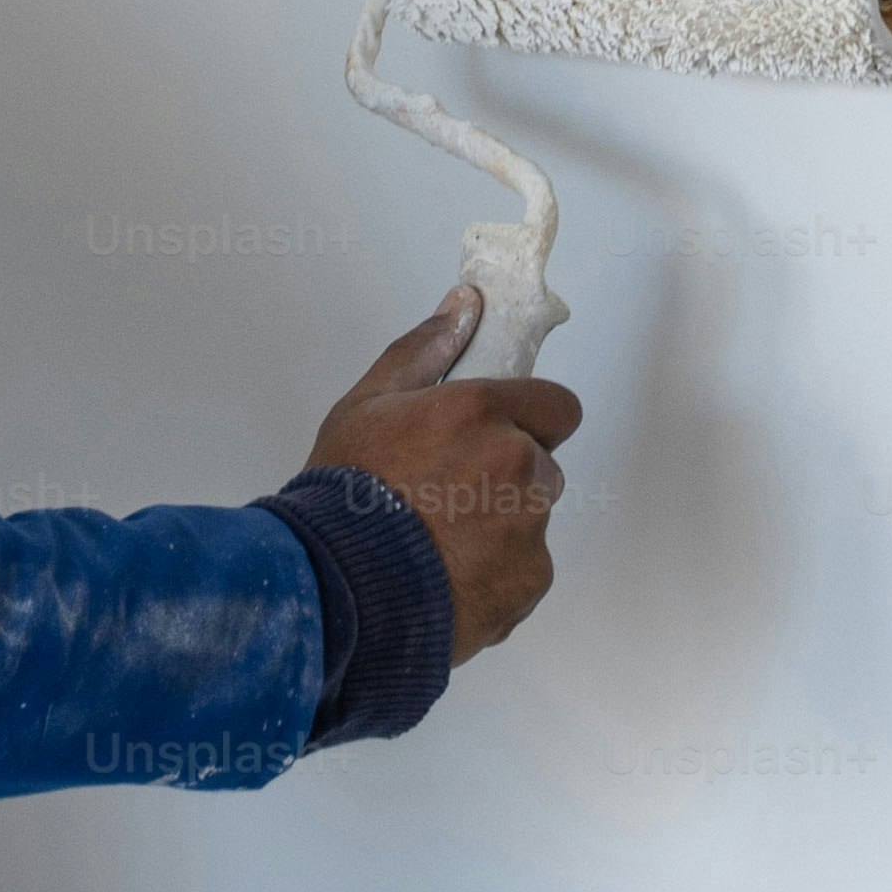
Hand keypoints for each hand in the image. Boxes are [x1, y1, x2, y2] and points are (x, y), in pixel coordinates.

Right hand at [304, 287, 580, 661]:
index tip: (491, 439)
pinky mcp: (528, 583)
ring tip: (437, 548)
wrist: (334, 590)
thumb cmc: (343, 491)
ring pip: (531, 521)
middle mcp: (518, 464)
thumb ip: (424, 350)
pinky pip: (523, 571)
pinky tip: (447, 580)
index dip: (528, 422)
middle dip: (508, 478)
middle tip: (447, 499)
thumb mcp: (366, 405)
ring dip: (501, 529)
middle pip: (541, 467)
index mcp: (484, 413)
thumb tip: (466, 302)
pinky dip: (495, 576)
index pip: (557, 407)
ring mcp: (528, 529)